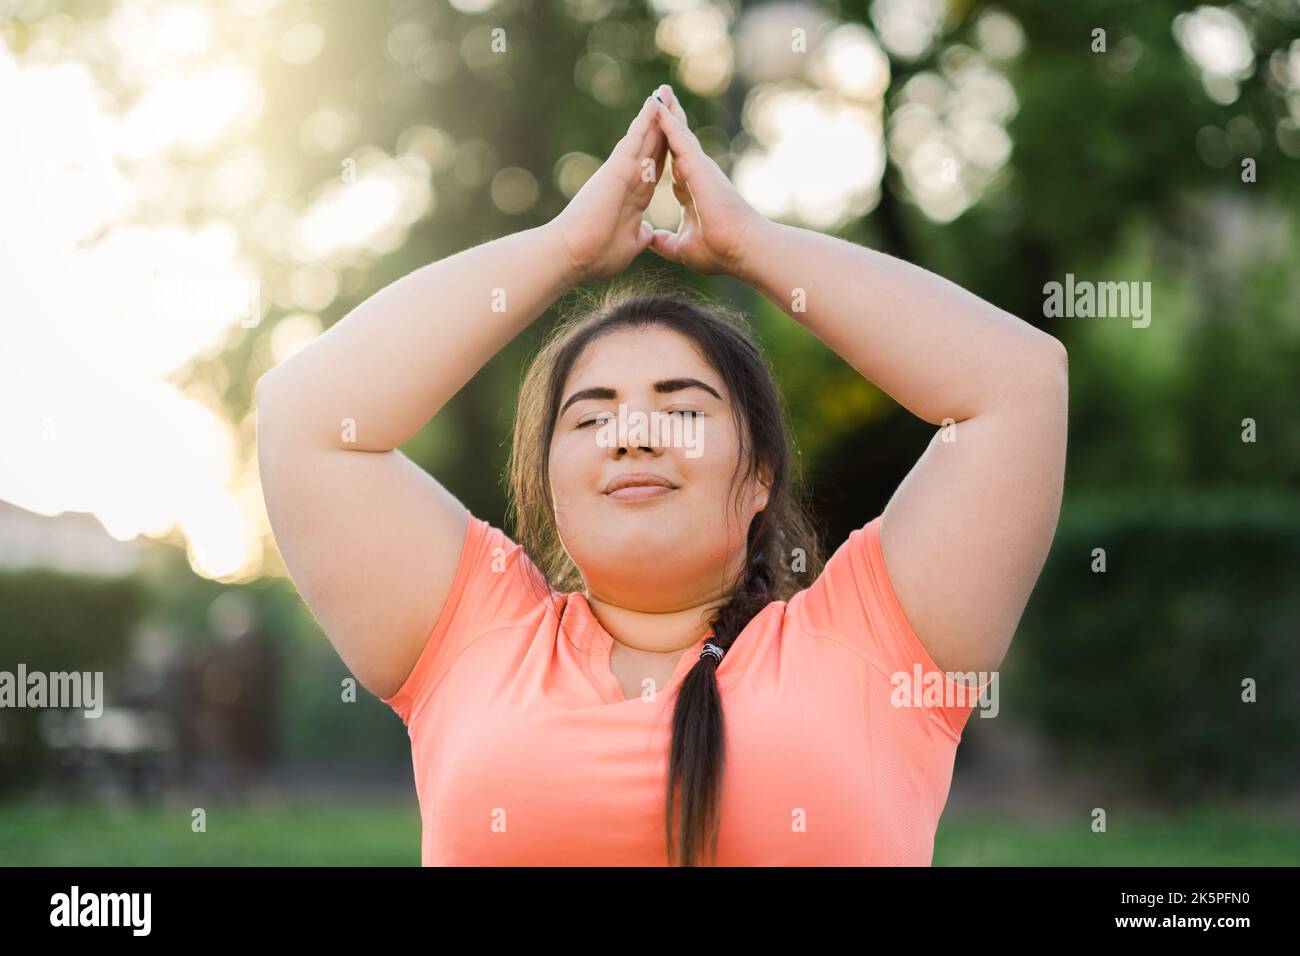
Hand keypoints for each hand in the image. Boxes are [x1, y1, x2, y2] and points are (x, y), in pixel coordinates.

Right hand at [549, 90, 669, 283]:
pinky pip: (634, 139)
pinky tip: (654, 102)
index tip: (679, 138)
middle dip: (664, 127)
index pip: (655, 169)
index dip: (668, 152)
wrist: (574, 256)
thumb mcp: (629, 245)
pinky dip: (645, 121)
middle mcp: (628, 180)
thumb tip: (648, 233)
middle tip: (674, 102)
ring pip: (644, 138)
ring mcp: (622, 172)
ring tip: (666, 92)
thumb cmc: (595, 256)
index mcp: (634, 198)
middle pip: (652, 147)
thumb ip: (640, 235)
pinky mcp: (616, 169)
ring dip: (655, 116)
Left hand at [646, 86, 765, 277]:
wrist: (741, 248)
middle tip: (660, 101)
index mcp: (693, 193)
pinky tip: (657, 106)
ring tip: (658, 92)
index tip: (655, 140)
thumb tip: (652, 241)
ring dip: (668, 112)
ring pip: (679, 133)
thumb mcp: (683, 247)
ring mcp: (699, 168)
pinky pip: (678, 137)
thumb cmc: (720, 251)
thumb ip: (666, 243)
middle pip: (679, 143)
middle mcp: (698, 176)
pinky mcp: (698, 165)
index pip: (675, 168)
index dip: (664, 152)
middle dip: (669, 122)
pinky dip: (667, 121)